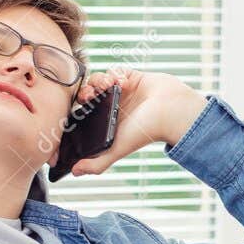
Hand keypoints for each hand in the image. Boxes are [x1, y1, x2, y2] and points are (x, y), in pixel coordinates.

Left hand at [67, 68, 208, 176]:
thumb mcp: (117, 149)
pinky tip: (119, 81)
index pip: (84, 114)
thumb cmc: (146, 132)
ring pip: (99, 80)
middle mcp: (114, 107)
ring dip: (98, 80)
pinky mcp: (131, 78)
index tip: (76, 107)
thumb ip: (97, 163)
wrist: (169, 111)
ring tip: (105, 86)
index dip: (77, 109)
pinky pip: (114, 71)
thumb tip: (75, 172)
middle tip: (89, 95)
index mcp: (108, 122)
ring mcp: (122, 92)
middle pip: (89, 94)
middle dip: (85, 92)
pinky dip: (113, 73)